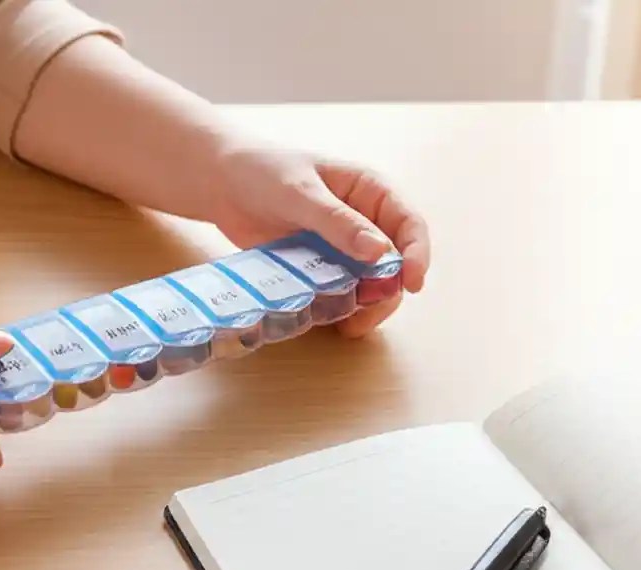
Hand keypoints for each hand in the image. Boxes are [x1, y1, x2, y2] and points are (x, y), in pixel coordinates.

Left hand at [204, 141, 430, 338]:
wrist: (223, 184)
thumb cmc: (263, 172)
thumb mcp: (301, 193)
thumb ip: (339, 222)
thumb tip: (381, 252)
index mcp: (371, 192)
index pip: (410, 224)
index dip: (417, 254)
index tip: (412, 282)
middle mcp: (366, 223)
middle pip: (397, 264)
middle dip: (388, 291)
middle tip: (366, 313)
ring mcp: (346, 249)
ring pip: (374, 285)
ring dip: (367, 307)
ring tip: (346, 325)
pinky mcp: (324, 269)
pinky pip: (345, 294)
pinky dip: (343, 310)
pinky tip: (331, 322)